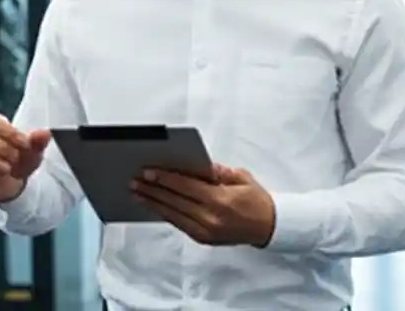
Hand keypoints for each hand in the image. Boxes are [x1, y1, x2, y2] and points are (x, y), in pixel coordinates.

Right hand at [0, 113, 50, 202]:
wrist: (18, 182)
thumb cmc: (23, 158)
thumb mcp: (34, 149)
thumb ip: (38, 141)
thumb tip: (45, 133)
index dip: (8, 131)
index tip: (26, 143)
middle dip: (3, 148)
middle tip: (18, 158)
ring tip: (9, 168)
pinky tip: (4, 175)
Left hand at [132, 163, 275, 246]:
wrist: (269, 227)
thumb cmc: (256, 200)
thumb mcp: (240, 178)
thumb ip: (216, 172)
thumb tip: (195, 165)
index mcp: (219, 200)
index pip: (185, 186)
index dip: (164, 178)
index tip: (148, 172)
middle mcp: (210, 218)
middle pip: (174, 201)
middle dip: (153, 190)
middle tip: (135, 181)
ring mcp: (205, 231)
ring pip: (172, 215)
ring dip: (153, 203)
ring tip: (137, 194)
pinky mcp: (203, 239)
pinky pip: (179, 224)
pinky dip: (165, 214)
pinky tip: (155, 206)